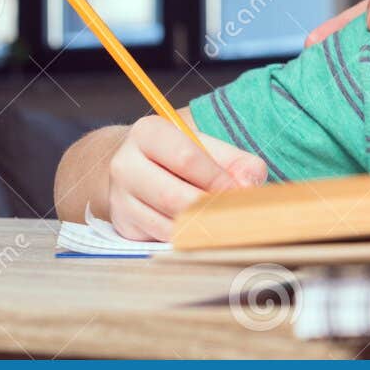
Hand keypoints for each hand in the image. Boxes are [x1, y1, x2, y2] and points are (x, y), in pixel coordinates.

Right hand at [107, 116, 267, 241]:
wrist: (137, 166)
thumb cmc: (180, 153)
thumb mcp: (208, 145)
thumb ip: (236, 161)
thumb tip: (248, 184)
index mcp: (148, 133)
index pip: (186, 158)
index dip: (216, 178)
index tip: (237, 189)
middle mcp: (126, 164)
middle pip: (172, 195)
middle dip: (208, 206)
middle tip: (232, 210)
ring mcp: (120, 198)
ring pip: (166, 222)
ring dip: (200, 224)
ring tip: (221, 218)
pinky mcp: (124, 224)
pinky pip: (161, 237)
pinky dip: (187, 236)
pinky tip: (201, 227)